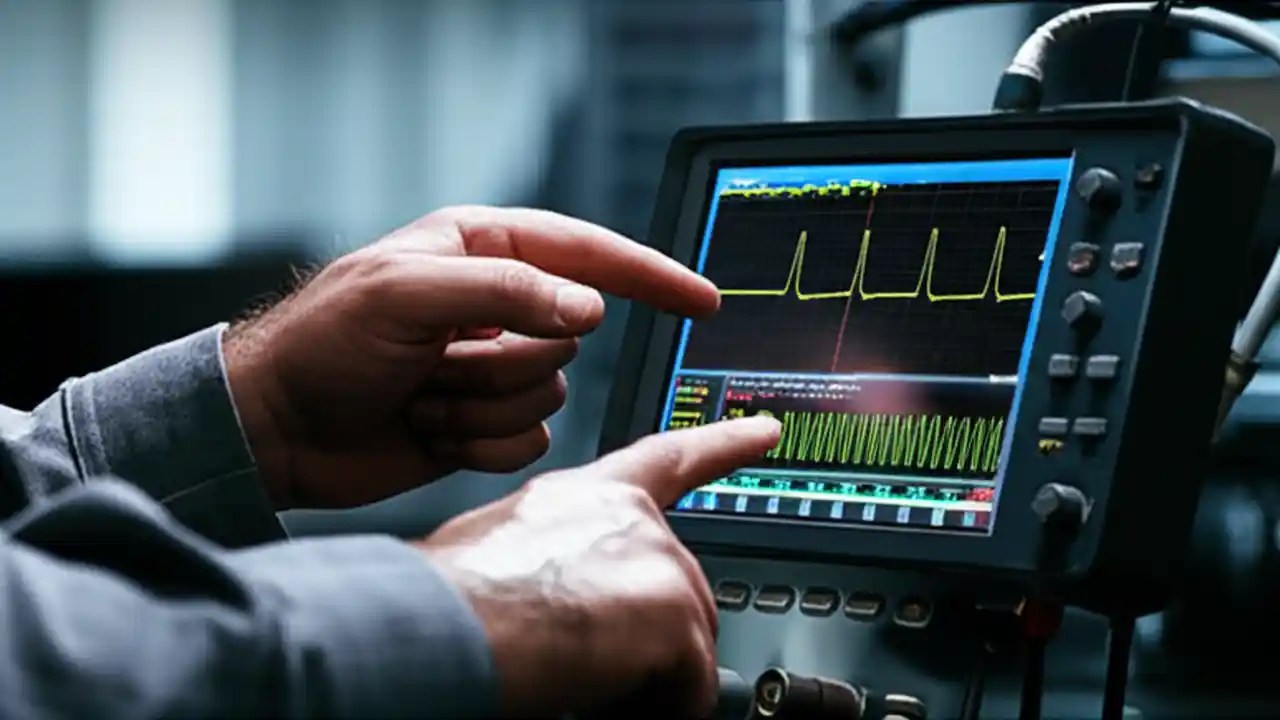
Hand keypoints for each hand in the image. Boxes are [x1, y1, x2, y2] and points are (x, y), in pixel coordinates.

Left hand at [223, 206, 718, 508]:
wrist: (275, 428)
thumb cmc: (320, 344)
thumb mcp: (405, 293)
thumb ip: (505, 291)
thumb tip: (589, 308)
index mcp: (481, 251)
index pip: (588, 255)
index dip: (649, 276)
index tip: (701, 299)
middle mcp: (494, 308)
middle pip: (567, 342)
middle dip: (500, 364)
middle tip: (433, 364)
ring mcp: (489, 369)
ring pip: (549, 398)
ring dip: (480, 406)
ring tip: (420, 396)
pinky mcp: (481, 424)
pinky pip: (528, 443)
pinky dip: (478, 443)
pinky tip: (426, 428)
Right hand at [419, 415, 781, 718]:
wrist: (437, 624)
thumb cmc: (448, 599)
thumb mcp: (506, 554)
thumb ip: (563, 556)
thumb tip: (576, 598)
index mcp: (584, 495)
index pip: (666, 460)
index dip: (723, 442)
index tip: (768, 430)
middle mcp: (629, 514)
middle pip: (683, 589)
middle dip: (653, 639)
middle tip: (590, 663)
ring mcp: (657, 555)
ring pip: (690, 642)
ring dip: (648, 678)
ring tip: (580, 677)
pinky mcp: (674, 607)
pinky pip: (694, 688)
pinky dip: (660, 711)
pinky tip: (605, 699)